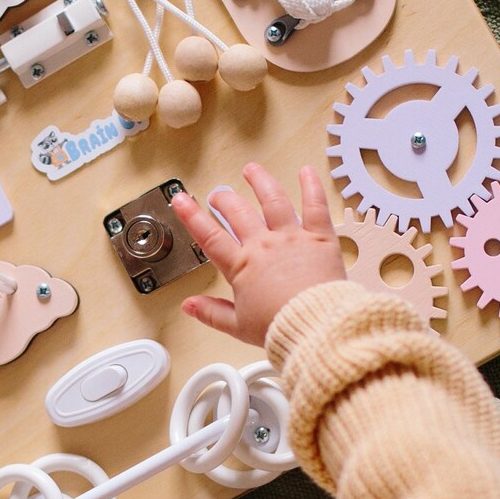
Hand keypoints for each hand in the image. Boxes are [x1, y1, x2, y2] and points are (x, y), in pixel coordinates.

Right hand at [171, 164, 344, 348]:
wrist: (316, 327)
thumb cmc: (281, 328)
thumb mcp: (238, 326)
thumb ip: (211, 312)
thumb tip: (189, 306)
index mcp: (242, 267)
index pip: (210, 236)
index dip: (192, 216)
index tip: (181, 200)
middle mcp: (264, 245)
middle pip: (238, 213)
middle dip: (225, 199)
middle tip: (219, 195)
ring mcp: (291, 238)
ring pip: (273, 200)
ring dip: (260, 182)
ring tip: (252, 170)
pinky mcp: (319, 237)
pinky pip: (315, 206)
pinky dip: (311, 187)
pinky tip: (306, 172)